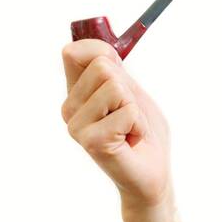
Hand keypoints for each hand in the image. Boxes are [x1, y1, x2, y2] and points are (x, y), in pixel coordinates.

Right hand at [60, 39, 171, 210]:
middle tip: (128, 116)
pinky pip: (126, 111)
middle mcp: (69, 109)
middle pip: (102, 66)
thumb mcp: (130, 91)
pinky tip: (130, 141)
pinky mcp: (91, 141)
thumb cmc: (142, 133)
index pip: (75, 52)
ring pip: (115, 86)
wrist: (153, 172)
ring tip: (129, 128)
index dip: (102, 54)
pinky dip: (139, 124)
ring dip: (135, 108)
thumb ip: (111, 68)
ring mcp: (76, 126)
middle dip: (128, 89)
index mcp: (75, 94)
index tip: (120, 81)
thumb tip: (81, 48)